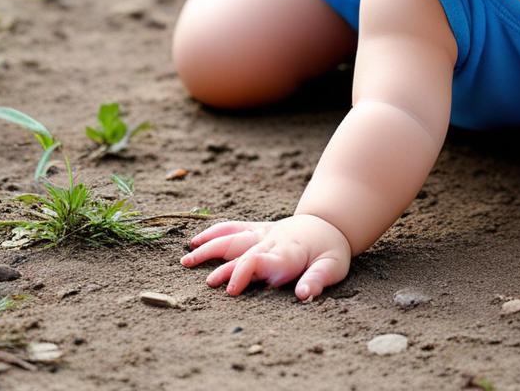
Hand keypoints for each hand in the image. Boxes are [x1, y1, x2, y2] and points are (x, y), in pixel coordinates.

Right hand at [179, 213, 351, 300]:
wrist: (329, 224)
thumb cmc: (330, 251)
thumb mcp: (333, 267)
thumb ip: (317, 280)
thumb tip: (304, 295)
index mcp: (287, 253)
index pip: (260, 261)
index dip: (243, 273)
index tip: (231, 291)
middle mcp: (270, 242)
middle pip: (241, 252)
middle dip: (222, 267)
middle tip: (207, 284)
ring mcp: (262, 234)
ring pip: (231, 238)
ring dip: (209, 248)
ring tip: (186, 261)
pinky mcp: (257, 229)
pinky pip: (233, 227)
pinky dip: (214, 232)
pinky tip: (196, 241)